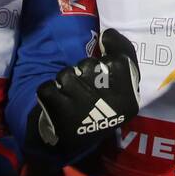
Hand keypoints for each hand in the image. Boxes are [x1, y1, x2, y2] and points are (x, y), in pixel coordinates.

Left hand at [29, 29, 140, 156]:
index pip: (119, 59)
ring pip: (66, 74)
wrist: (75, 141)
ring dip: (65, 82)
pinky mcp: (58, 113)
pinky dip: (49, 92)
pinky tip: (57, 102)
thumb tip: (107, 34)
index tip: (105, 55)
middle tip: (86, 87)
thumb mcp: (125, 87)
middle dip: (84, 71)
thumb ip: (124, 57)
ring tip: (71, 95)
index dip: (111, 50)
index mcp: (127, 98)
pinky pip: (47, 87)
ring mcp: (81, 108)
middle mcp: (106, 102)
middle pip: (89, 65)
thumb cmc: (102, 106)